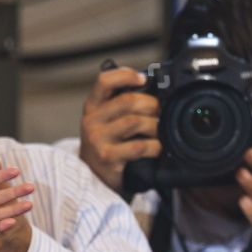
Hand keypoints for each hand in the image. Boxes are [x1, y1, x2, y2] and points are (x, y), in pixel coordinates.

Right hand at [78, 66, 159, 193]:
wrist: (94, 177)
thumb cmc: (107, 144)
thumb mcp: (106, 121)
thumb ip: (121, 105)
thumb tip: (153, 90)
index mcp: (92, 106)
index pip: (105, 81)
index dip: (126, 75)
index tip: (144, 79)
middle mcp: (92, 120)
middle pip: (128, 101)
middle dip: (151, 105)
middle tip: (160, 112)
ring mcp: (98, 139)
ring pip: (135, 122)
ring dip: (155, 125)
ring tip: (159, 130)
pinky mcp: (107, 157)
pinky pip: (138, 146)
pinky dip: (154, 146)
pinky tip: (157, 148)